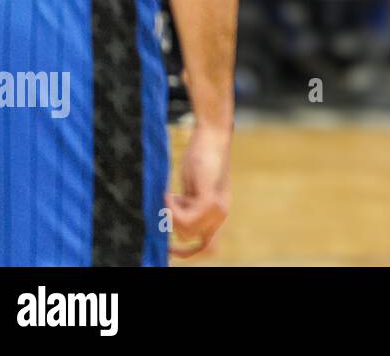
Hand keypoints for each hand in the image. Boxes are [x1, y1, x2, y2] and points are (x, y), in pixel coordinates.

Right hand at [166, 123, 230, 258]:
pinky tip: (168, 194)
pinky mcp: (209, 199)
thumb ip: (189, 207)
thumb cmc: (200, 158)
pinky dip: (171, 208)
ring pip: (185, 229)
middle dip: (173, 224)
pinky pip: (185, 218)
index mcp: (218, 213)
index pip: (207, 246)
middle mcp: (221, 213)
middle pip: (189, 237)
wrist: (211, 136)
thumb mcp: (193, 189)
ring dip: (171, 214)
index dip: (188, 253)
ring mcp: (217, 208)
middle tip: (168, 203)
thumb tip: (174, 228)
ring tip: (172, 194)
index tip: (169, 250)